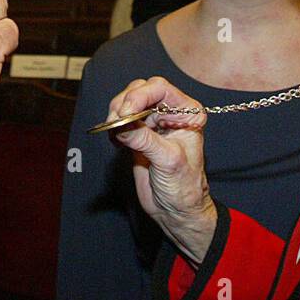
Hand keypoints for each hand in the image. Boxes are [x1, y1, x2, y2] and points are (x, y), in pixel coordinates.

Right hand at [106, 76, 216, 264]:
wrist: (176, 210)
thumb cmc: (184, 187)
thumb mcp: (169, 160)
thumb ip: (145, 140)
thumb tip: (121, 125)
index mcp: (187, 112)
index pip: (160, 88)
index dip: (139, 96)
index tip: (125, 113)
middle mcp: (169, 113)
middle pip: (140, 91)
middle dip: (124, 104)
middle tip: (116, 123)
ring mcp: (152, 123)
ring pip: (126, 103)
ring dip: (115, 114)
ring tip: (115, 132)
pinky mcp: (137, 134)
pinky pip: (119, 120)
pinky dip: (112, 126)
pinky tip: (116, 140)